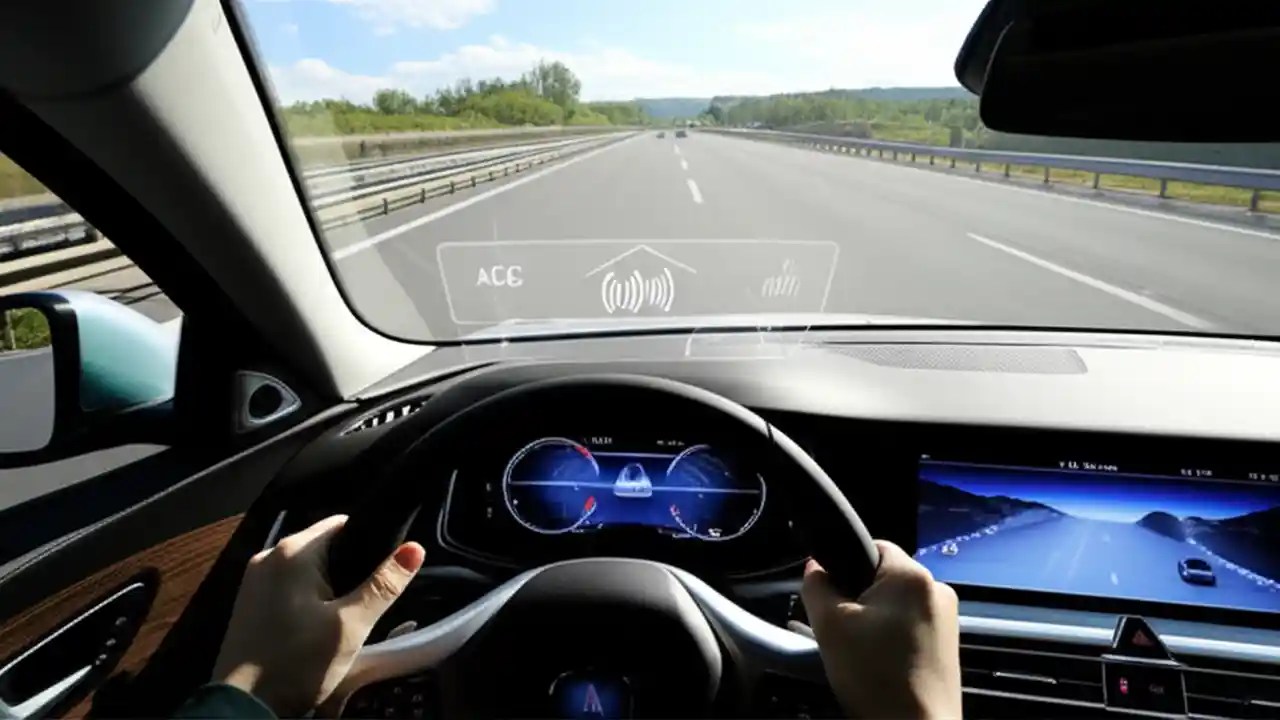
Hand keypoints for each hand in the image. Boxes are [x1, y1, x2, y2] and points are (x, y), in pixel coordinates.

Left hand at [212, 515, 425, 715]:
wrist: (243, 708)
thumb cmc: (298, 662)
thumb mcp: (350, 626)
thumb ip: (383, 586)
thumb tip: (415, 548)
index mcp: (293, 550)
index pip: (343, 524)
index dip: (370, 542)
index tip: (385, 572)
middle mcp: (268, 556)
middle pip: (324, 547)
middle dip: (349, 568)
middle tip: (368, 602)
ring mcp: (253, 580)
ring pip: (306, 569)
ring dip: (328, 586)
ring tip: (345, 616)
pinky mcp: (248, 603)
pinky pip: (288, 586)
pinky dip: (306, 598)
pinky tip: (316, 625)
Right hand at [801, 541, 961, 719]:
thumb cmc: (876, 679)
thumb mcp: (829, 625)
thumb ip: (816, 585)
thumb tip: (816, 567)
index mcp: (913, 576)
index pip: (871, 545)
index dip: (845, 568)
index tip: (835, 600)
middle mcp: (938, 590)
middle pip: (883, 578)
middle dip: (860, 599)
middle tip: (846, 632)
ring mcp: (947, 619)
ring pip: (895, 603)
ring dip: (875, 620)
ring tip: (864, 652)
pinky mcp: (947, 643)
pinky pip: (909, 625)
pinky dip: (892, 637)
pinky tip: (881, 663)